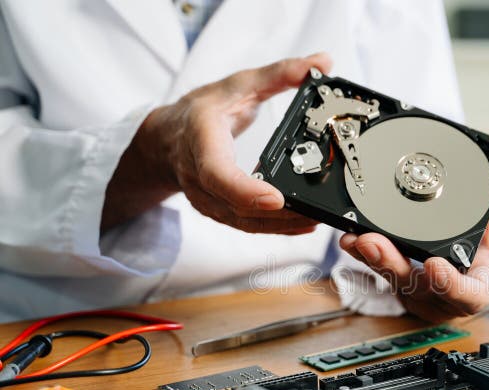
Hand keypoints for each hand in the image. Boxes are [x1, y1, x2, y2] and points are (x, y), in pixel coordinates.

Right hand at [102, 53, 332, 232]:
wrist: (166, 139)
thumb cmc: (201, 111)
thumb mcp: (238, 85)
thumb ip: (280, 73)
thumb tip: (321, 62)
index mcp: (201, 140)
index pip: (217, 173)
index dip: (245, 190)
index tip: (276, 198)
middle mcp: (199, 176)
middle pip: (236, 207)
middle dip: (277, 215)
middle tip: (313, 212)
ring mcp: (206, 198)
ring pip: (243, 222)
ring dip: (280, 226)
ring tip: (314, 220)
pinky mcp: (217, 211)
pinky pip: (245, 225)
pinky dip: (274, 228)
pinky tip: (301, 225)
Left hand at [339, 128, 488, 322]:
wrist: (466, 281)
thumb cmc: (481, 255)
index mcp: (478, 287)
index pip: (466, 294)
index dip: (450, 283)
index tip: (436, 265)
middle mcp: (445, 298)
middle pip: (417, 286)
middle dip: (393, 264)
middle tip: (374, 242)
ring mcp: (418, 296)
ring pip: (392, 280)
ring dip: (372, 258)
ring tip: (357, 237)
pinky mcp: (397, 288)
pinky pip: (378, 273)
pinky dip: (364, 256)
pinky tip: (351, 239)